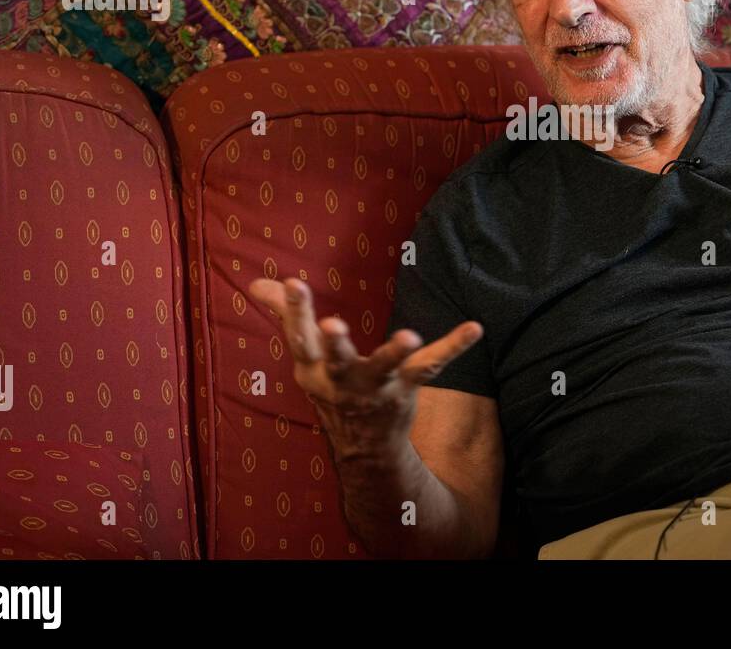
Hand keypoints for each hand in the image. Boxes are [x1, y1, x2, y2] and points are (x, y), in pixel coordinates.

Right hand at [248, 277, 481, 457]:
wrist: (362, 448)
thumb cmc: (330, 388)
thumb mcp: (304, 356)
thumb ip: (285, 315)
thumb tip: (255, 284)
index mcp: (313, 367)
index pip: (300, 337)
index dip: (294, 310)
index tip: (293, 282)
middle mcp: (342, 380)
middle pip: (336, 360)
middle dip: (334, 344)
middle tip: (333, 325)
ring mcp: (376, 388)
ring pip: (386, 369)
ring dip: (395, 353)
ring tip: (410, 336)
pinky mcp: (406, 390)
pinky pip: (433, 366)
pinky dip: (454, 347)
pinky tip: (475, 328)